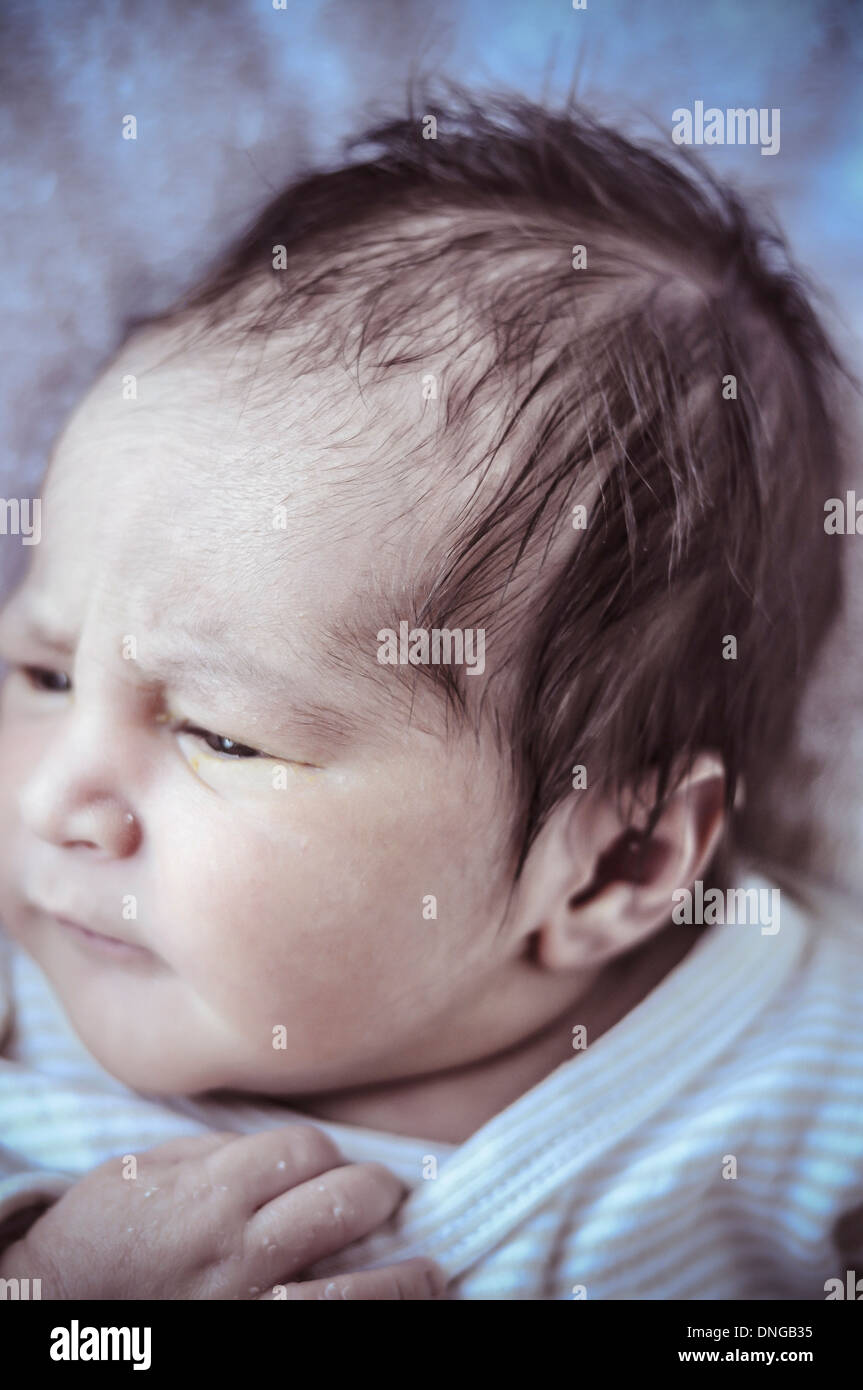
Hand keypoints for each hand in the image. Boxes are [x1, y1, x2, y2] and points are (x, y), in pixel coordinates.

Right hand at [0, 1126, 445, 1299]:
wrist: (55, 1313)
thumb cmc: (98, 1237)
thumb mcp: (143, 1170)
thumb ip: (215, 1151)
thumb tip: (279, 1147)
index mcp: (213, 1192)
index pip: (307, 1150)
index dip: (323, 1151)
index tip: (322, 1163)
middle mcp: (240, 1250)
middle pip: (344, 1203)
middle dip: (375, 1193)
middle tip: (384, 1198)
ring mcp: (251, 1308)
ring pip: (356, 1289)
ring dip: (405, 1276)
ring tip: (429, 1271)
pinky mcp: (254, 1346)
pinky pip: (328, 1334)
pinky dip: (368, 1321)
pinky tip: (400, 1312)